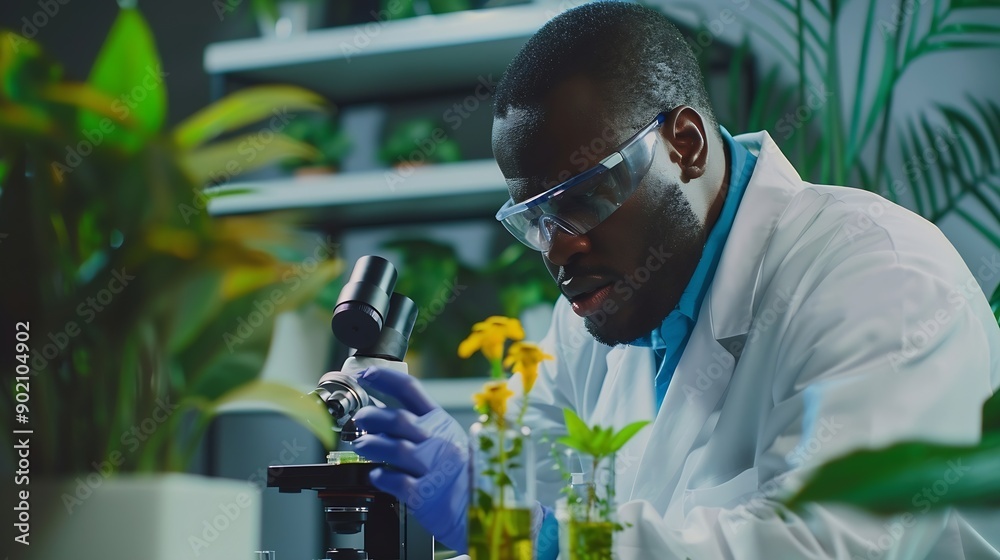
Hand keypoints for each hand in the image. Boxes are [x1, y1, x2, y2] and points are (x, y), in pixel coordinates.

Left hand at [351, 366, 468, 552]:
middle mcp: (438, 441)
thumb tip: (380, 413)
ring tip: (361, 445)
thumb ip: (419, 425)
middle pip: (398, 419)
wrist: (478, 508)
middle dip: (371, 416)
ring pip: (395, 448)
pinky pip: (396, 481)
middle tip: (359, 420)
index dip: (384, 378)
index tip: (365, 374)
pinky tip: (375, 474)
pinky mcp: (425, 494)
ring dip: (371, 445)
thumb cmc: (459, 473)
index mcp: (441, 422)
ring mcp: (433, 467)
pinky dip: (381, 476)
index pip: (410, 390)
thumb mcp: (446, 439)